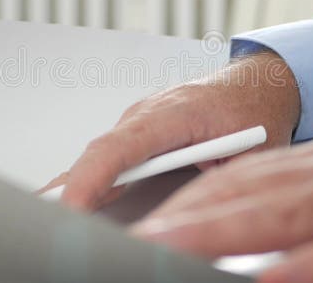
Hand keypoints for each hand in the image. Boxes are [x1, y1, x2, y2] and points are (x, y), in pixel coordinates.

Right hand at [39, 51, 301, 210]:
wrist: (256, 84)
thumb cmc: (255, 110)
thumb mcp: (255, 150)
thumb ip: (227, 181)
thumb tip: (201, 221)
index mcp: (174, 113)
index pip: (121, 146)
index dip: (93, 178)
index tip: (75, 207)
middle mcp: (146, 116)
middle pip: (98, 156)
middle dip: (71, 193)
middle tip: (57, 229)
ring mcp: (138, 123)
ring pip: (97, 159)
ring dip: (75, 191)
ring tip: (57, 226)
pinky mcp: (138, 135)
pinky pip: (107, 160)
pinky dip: (88, 184)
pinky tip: (74, 207)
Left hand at [131, 108, 312, 282]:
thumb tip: (269, 242)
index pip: (237, 179)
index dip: (184, 201)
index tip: (143, 222)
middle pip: (241, 193)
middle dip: (179, 219)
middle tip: (126, 241)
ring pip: (278, 212)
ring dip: (213, 235)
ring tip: (160, 253)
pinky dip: (306, 267)